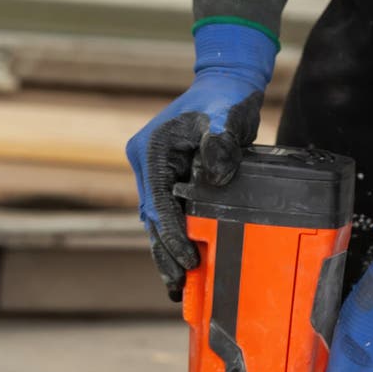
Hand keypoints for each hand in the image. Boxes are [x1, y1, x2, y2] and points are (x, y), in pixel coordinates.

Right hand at [126, 22, 276, 299]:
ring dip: (166, 252)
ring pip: (157, 221)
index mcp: (152, 152)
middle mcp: (146, 164)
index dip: (172, 235)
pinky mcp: (168, 181)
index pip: (159, 203)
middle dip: (165, 252)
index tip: (188, 260)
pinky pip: (168, 215)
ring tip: (177, 286)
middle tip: (179, 285)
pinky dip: (175, 239)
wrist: (226, 86)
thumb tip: (213, 176)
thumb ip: (220, 143)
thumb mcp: (226, 116)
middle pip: (152, 218)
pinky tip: (184, 266)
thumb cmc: (226, 100)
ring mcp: (155, 174)